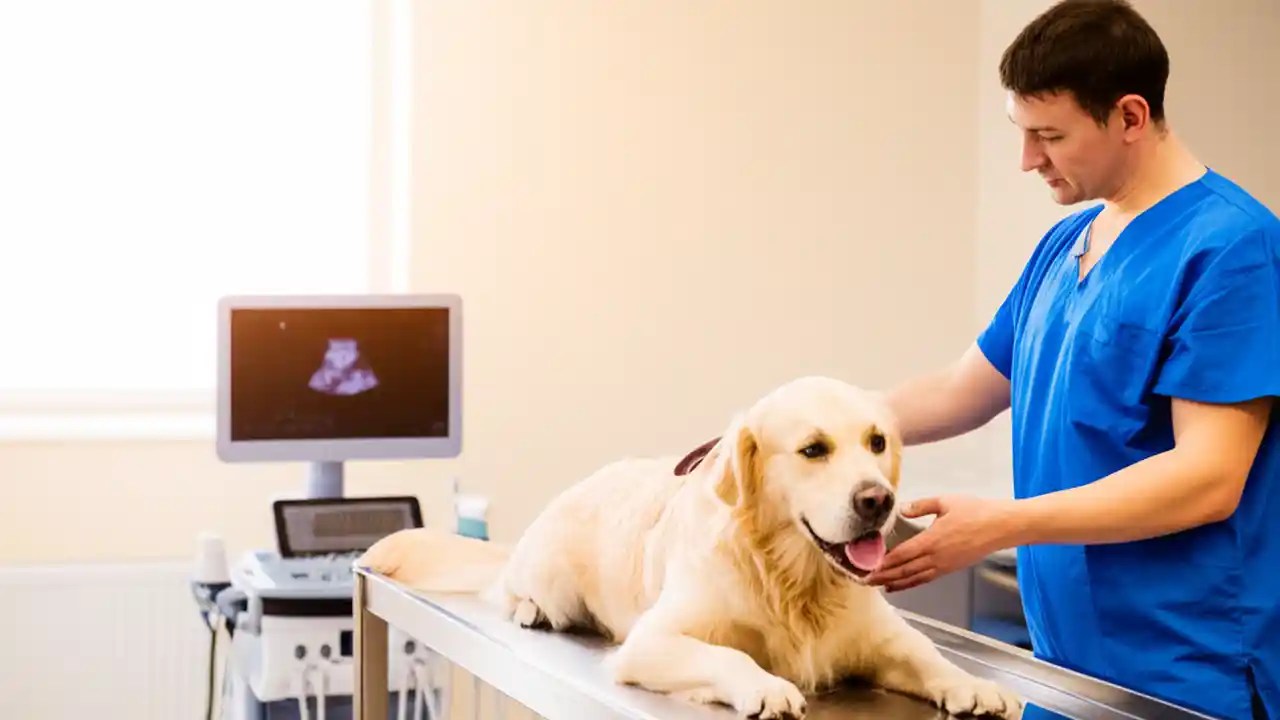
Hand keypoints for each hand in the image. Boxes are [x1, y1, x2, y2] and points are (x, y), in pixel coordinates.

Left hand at [865, 495, 1019, 592]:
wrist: (1001, 526)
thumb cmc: (976, 512)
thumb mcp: (946, 502)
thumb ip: (921, 505)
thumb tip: (902, 509)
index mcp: (932, 540)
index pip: (901, 555)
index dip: (882, 563)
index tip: (867, 567)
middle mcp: (936, 557)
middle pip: (903, 571)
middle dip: (882, 576)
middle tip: (863, 581)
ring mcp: (944, 565)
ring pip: (913, 578)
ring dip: (893, 583)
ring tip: (876, 585)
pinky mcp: (950, 568)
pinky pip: (925, 578)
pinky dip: (909, 583)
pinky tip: (899, 585)